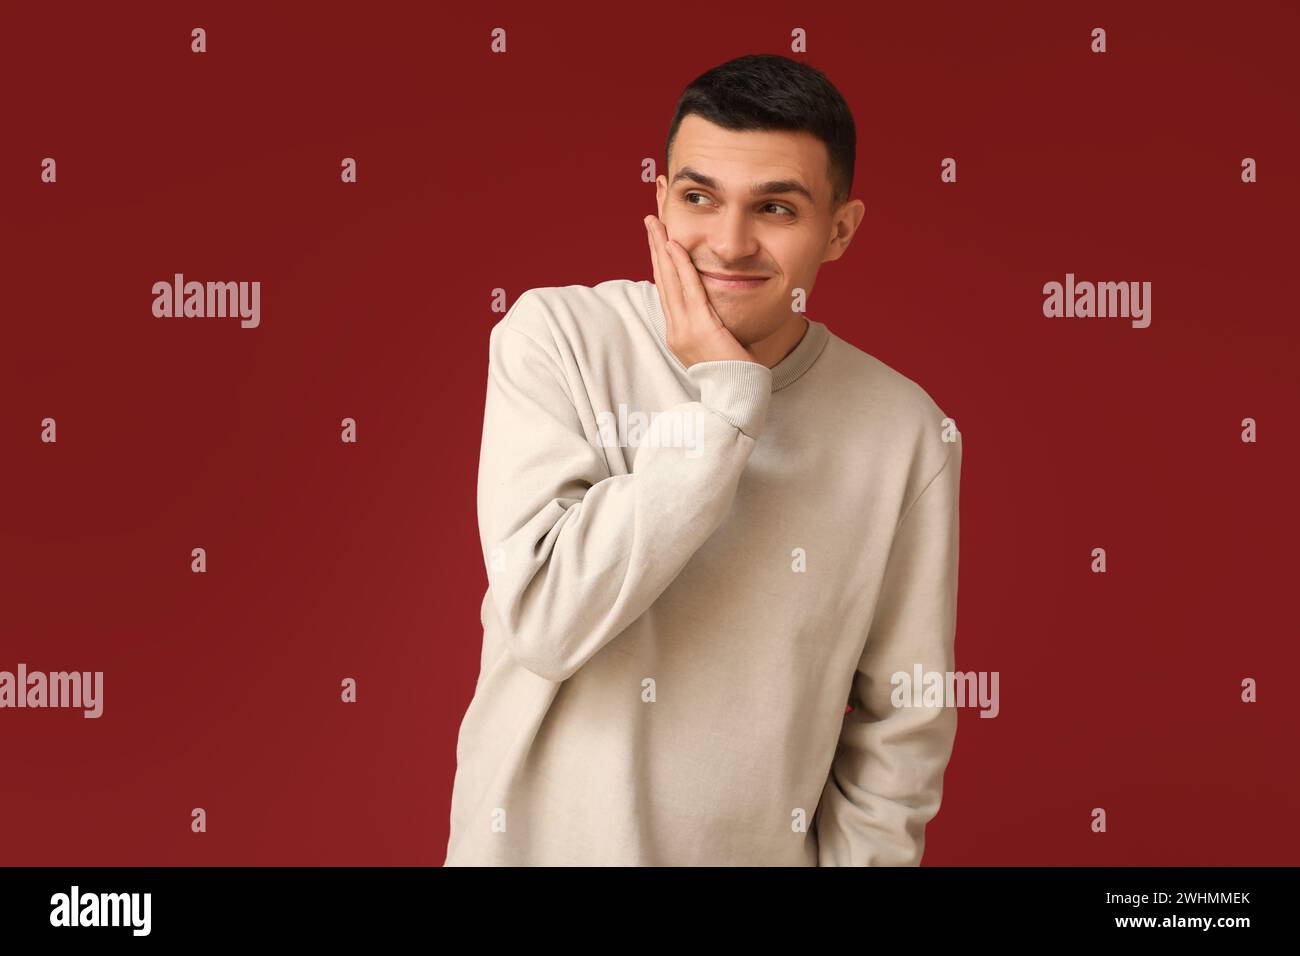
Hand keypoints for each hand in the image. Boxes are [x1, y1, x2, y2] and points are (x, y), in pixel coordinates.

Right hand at [644, 214, 759, 367]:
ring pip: (670, 280)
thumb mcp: (719, 345)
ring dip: (662, 248)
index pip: (667, 291)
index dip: (660, 263)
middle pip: (662, 280)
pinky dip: (680, 266)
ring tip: (656, 224)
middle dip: (655, 248)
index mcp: (679, 334)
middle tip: (650, 221)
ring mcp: (684, 330)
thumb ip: (713, 325)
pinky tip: (674, 246)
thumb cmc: (735, 375)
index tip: (658, 241)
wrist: (737, 397)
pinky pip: (689, 289)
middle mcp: (676, 330)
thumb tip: (717, 311)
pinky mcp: (699, 328)